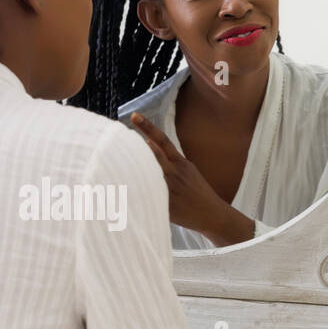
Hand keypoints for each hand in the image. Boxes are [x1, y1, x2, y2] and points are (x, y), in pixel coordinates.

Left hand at [129, 112, 255, 246]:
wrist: (211, 213)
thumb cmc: (196, 190)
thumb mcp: (187, 169)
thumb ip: (168, 158)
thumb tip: (148, 143)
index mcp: (180, 162)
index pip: (161, 139)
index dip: (147, 126)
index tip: (134, 115)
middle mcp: (174, 172)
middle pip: (152, 154)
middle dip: (134, 146)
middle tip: (117, 135)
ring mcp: (169, 188)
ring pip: (147, 173)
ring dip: (133, 167)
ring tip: (116, 159)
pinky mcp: (166, 204)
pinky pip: (148, 195)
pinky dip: (136, 190)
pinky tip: (121, 189)